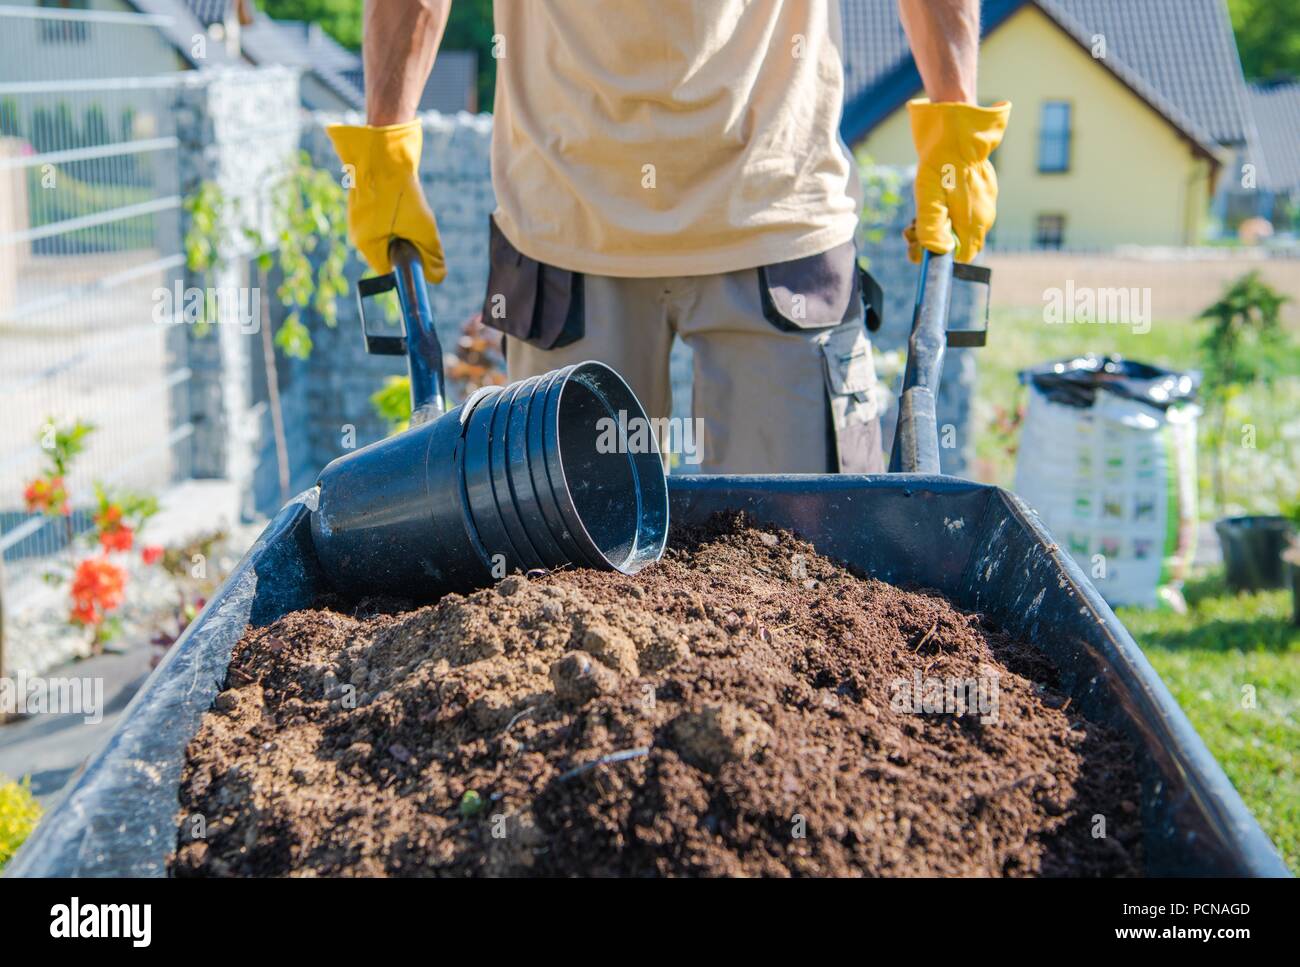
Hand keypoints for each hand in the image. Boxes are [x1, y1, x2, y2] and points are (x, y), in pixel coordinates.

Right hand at [326, 120, 446, 281]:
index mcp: (365, 244)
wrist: (383, 152)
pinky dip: (397, 214)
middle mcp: (357, 233)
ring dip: (403, 227)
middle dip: (406, 243)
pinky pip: (384, 219)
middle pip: (388, 252)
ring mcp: (358, 217)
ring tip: (407, 208)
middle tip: (416, 226)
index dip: (406, 265)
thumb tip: (437, 277)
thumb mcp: (423, 228)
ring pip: (388, 234)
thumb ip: (431, 255)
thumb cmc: (399, 192)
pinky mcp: (364, 203)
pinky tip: (401, 199)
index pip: (386, 270)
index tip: (420, 253)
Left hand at [904, 98, 1009, 262]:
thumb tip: (940, 252)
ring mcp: (986, 203)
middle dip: (936, 239)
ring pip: (961, 226)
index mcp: (974, 222)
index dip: (942, 255)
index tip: (921, 245)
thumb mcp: (928, 199)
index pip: (963, 255)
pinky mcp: (983, 191)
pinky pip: (966, 210)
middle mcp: (985, 216)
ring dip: (940, 224)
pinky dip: (949, 209)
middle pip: (960, 242)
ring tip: (920, 211)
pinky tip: (935, 197)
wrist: (956, 132)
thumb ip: (932, 229)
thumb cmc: (940, 166)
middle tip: (913, 226)